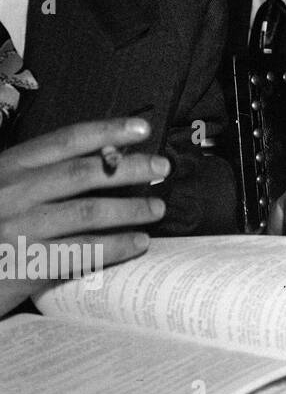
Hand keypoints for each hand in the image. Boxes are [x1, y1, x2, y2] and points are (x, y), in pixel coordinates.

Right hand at [0, 117, 166, 318]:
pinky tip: (138, 243)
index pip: (65, 140)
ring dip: (130, 209)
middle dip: (129, 168)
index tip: (141, 128)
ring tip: (156, 209)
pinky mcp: (25, 265)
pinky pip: (82, 252)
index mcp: (7, 167)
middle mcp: (12, 192)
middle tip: (162, 168)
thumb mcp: (4, 188)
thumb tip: (105, 158)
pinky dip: (116, 246)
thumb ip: (41, 175)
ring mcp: (18, 229)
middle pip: (83, 172)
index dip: (107, 130)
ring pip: (88, 212)